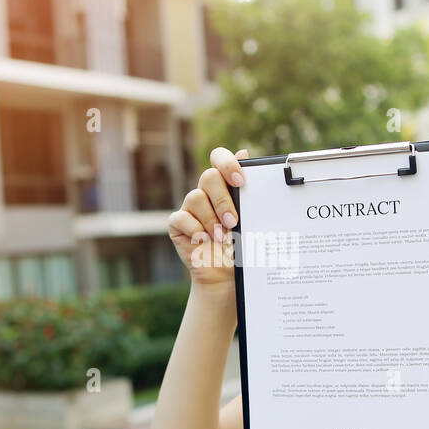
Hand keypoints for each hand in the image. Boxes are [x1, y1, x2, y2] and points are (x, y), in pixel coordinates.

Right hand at [166, 147, 249, 290]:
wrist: (227, 275)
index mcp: (224, 185)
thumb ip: (247, 189)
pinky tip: (204, 240)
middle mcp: (206, 192)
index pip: (219, 158)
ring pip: (195, 197)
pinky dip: (194, 229)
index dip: (227, 163)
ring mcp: (190, 208)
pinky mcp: (177, 224)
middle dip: (223, 200)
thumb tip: (244, 152)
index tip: (240, 181)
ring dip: (211, 219)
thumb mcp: (251, 219)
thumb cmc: (241, 246)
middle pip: (208, 177)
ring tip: (223, 237)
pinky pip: (180, 218)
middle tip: (234, 221)